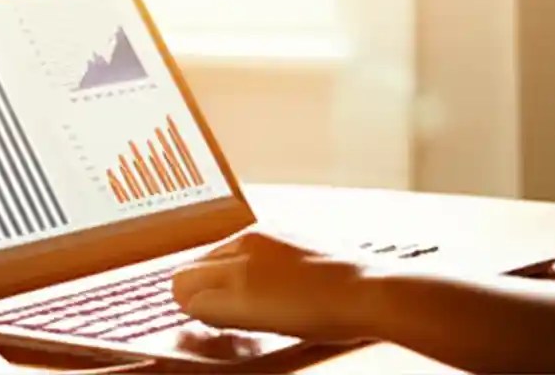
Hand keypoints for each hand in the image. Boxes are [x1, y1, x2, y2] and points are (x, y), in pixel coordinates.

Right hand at [171, 229, 372, 342]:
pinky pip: (276, 268)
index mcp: (242, 242)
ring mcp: (290, 240)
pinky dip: (273, 287)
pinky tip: (291, 303)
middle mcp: (262, 234)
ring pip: (247, 266)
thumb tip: (182, 295)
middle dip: (215, 293)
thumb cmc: (311, 303)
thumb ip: (205, 300)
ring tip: (264, 315)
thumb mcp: (246, 308)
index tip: (207, 320)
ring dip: (245, 291)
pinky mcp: (315, 251)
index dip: (192, 300)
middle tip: (232, 321)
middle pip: (217, 265)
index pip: (190, 270)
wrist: (372, 293)